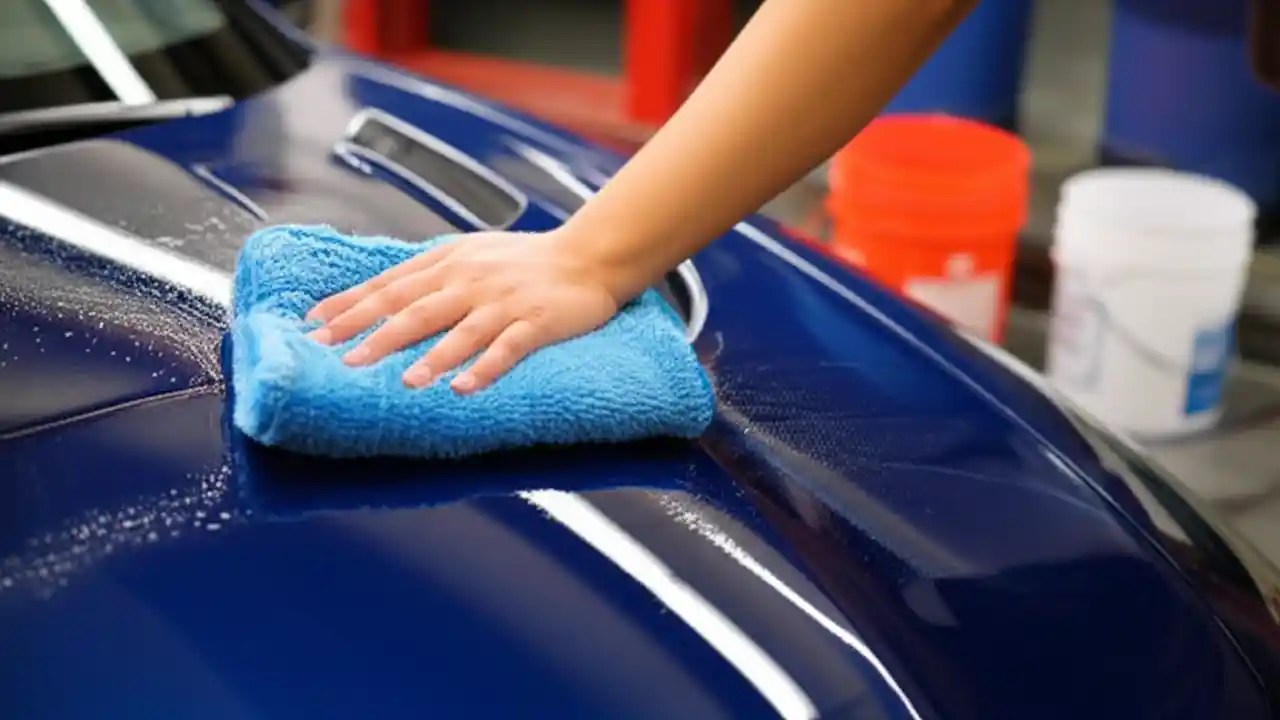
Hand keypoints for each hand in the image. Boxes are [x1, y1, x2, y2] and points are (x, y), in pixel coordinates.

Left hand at [305, 230, 619, 393]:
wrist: (589, 256)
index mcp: (449, 262)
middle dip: (375, 332)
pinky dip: (486, 367)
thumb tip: (377, 295)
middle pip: (416, 307)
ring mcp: (504, 301)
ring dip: (431, 356)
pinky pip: (508, 347)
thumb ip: (428, 272)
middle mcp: (470, 279)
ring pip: (461, 330)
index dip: (351, 304)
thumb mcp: (469, 253)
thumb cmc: (524, 260)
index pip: (390, 284)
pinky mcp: (537, 321)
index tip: (314, 325)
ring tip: (403, 381)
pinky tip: (464, 388)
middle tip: (341, 357)